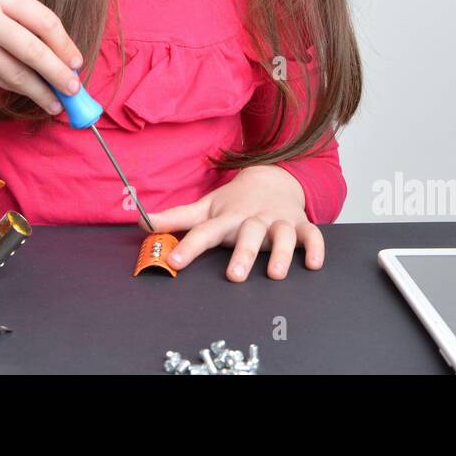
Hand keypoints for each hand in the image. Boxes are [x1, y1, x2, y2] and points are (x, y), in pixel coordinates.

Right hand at [0, 0, 84, 114]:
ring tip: (58, 103)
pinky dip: (21, 91)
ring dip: (42, 91)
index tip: (77, 62)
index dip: (64, 44)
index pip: (42, 20)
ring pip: (17, 73)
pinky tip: (35, 96)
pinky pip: (1, 82)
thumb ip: (25, 20)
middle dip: (58, 72)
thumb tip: (64, 55)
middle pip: (32, 50)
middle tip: (74, 88)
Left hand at [143, 165, 324, 280]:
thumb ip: (175, 219)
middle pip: (248, 234)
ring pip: (283, 235)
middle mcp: (253, 219)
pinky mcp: (301, 225)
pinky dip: (315, 248)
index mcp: (227, 218)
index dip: (188, 246)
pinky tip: (313, 264)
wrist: (272, 179)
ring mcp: (278, 221)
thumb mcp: (205, 209)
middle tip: (234, 276)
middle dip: (243, 254)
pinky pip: (312, 235)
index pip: (205, 232)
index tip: (173, 261)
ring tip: (276, 274)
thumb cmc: (235, 202)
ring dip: (281, 253)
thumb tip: (140, 222)